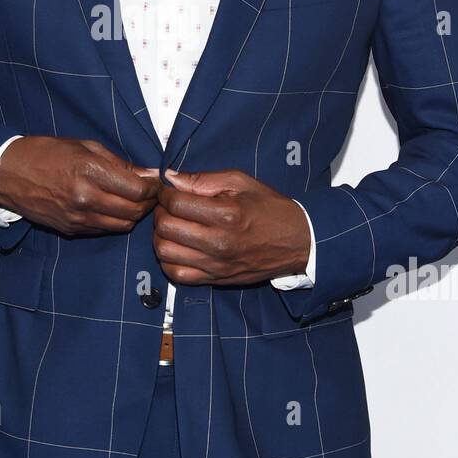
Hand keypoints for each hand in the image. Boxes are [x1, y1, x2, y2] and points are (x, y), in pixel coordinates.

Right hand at [0, 136, 159, 236]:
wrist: (8, 174)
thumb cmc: (45, 153)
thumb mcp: (85, 146)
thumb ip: (118, 163)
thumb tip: (147, 174)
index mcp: (90, 172)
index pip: (138, 190)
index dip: (154, 187)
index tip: (157, 181)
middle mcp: (86, 198)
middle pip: (135, 211)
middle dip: (148, 202)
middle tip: (151, 192)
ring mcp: (78, 217)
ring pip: (123, 224)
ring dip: (135, 214)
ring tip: (135, 200)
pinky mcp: (72, 229)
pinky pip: (105, 229)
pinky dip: (116, 221)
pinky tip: (114, 207)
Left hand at [153, 168, 310, 286]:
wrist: (297, 241)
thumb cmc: (270, 208)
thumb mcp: (241, 183)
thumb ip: (203, 180)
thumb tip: (171, 178)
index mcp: (227, 214)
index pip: (176, 203)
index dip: (165, 193)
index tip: (168, 191)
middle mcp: (219, 242)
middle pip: (166, 227)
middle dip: (160, 212)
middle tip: (168, 207)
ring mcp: (216, 264)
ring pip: (165, 252)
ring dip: (161, 236)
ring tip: (172, 226)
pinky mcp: (215, 279)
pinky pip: (176, 275)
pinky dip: (168, 261)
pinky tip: (177, 247)